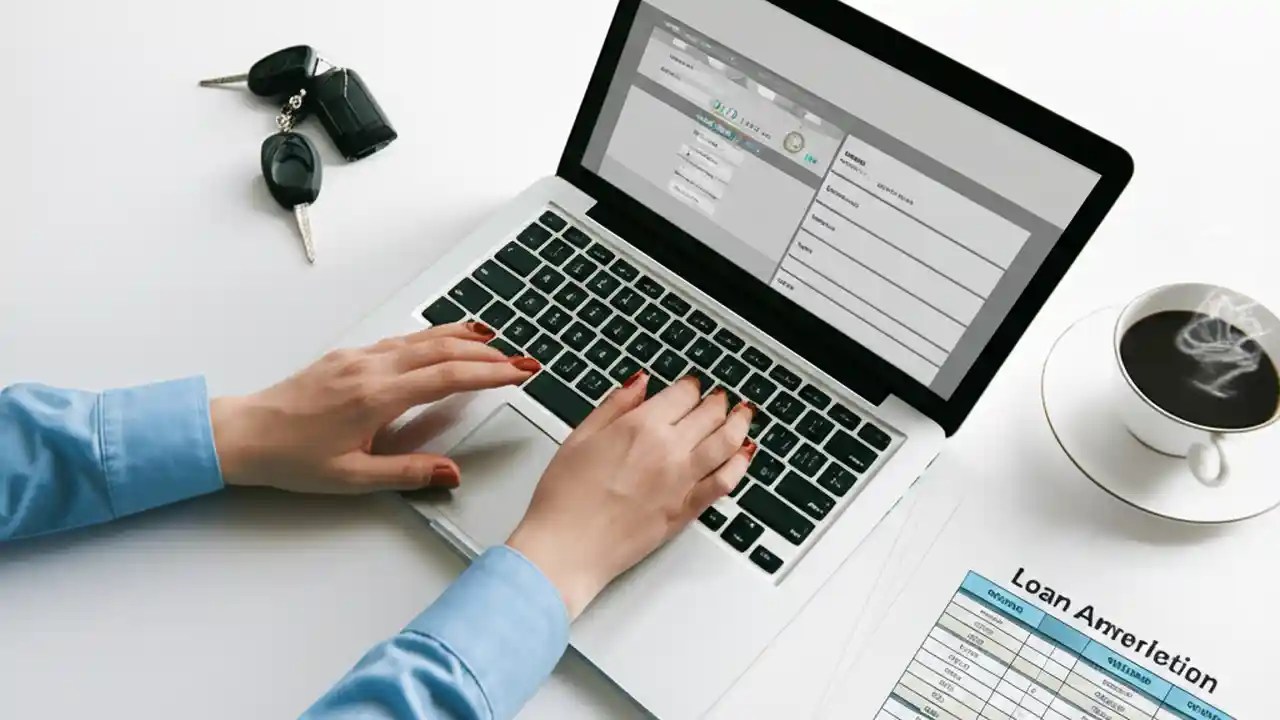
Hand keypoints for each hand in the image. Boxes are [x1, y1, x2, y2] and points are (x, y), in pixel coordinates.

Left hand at [210, 322, 540, 493]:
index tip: (520, 373)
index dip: (490, 374)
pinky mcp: (347, 356)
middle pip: (443, 351)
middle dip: (489, 355)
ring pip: (422, 339)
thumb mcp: (352, 478)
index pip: (448, 378)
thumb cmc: (291, 457)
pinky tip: (441, 339)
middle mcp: (371, 368)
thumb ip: (407, 474)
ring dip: (462, 338)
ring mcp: (358, 358)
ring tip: (493, 339)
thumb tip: (451, 473)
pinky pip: (400, 340)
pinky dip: (431, 337)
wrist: (243, 433)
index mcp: (377, 397)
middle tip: (522, 359)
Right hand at [507, 372, 754, 617]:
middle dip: (718, 401)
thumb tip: (639, 383)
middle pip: (710, 413)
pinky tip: (742, 456)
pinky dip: (739, 464)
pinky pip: (725, 481)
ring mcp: (682, 481)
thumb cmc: (564, 499)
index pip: (683, 394)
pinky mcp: (687, 510)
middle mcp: (667, 450)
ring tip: (742, 416)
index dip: (691, 386)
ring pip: (727, 442)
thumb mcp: (579, 437)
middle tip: (720, 398)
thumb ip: (615, 405)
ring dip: (739, 424)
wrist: (567, 549)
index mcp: (640, 426)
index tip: (692, 386)